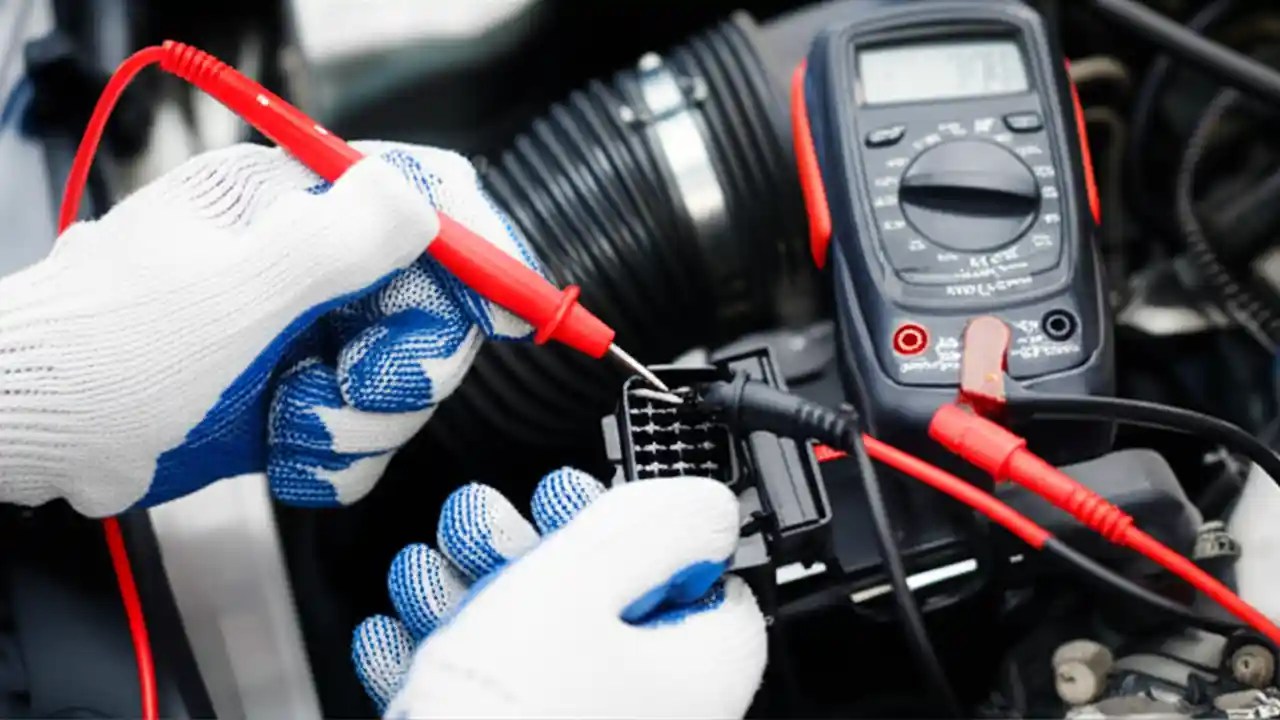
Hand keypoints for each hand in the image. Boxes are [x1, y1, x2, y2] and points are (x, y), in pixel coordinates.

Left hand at [0, 141, 536, 515]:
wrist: (44, 426)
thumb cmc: (116, 343)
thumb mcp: (242, 282)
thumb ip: (346, 234)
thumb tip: (428, 203)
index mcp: (302, 204)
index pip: (430, 197)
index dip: (484, 248)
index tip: (508, 308)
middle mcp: (318, 265)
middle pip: (437, 305)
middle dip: (405, 362)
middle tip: (350, 383)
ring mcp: (313, 334)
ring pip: (409, 381)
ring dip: (362, 421)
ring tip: (294, 420)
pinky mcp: (305, 396)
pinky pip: (370, 435)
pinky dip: (336, 456)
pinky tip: (284, 447)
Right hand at [352, 470, 766, 718]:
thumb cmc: (515, 714)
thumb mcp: (581, 581)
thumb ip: (647, 528)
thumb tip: (706, 508)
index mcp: (696, 670)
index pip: (701, 582)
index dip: (643, 532)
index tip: (585, 505)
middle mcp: (652, 713)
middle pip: (604, 605)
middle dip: (527, 550)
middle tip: (479, 523)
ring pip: (534, 649)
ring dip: (468, 596)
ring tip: (423, 569)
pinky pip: (487, 699)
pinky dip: (440, 664)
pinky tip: (397, 633)